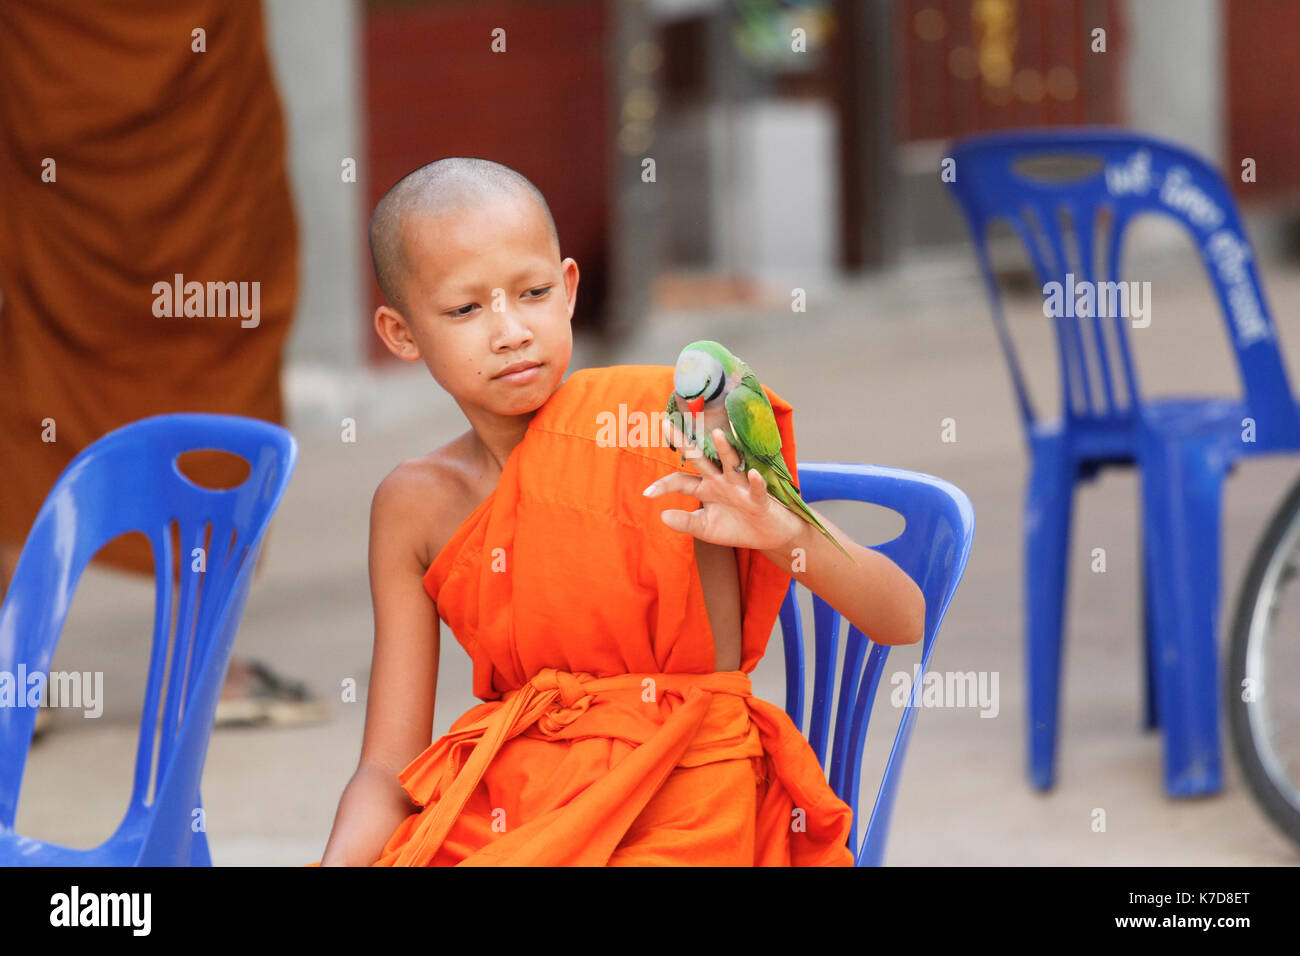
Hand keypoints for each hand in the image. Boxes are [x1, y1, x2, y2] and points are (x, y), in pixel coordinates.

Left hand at [643, 416, 802, 551]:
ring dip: (725, 449)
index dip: (663, 485)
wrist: (768, 536)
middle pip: (700, 459)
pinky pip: (756, 488)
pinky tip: (751, 473)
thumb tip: (662, 516)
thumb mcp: (706, 528)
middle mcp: (720, 482)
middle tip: (665, 424)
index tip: (646, 493)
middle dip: (683, 442)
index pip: (680, 481)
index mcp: (706, 488)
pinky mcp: (759, 499)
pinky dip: (755, 482)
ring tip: (717, 434)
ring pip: (731, 463)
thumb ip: (685, 523)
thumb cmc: (736, 527)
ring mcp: (740, 487)